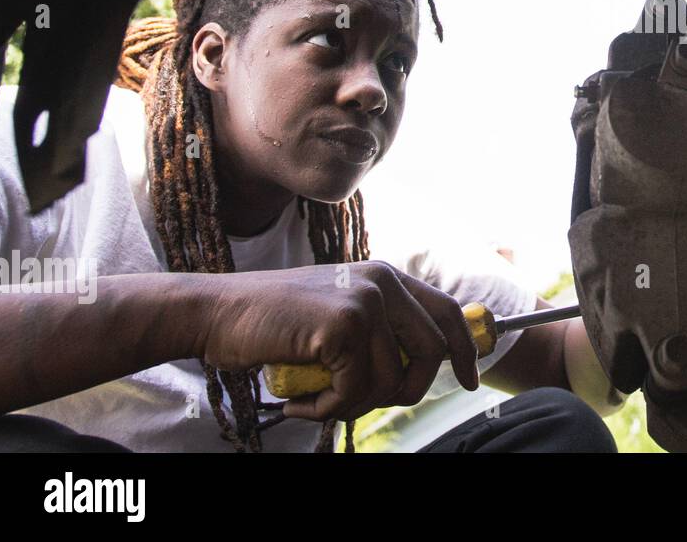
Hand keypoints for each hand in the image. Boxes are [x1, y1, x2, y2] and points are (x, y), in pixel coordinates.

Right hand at [197, 261, 479, 421]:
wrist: (216, 314)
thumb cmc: (271, 324)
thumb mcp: (337, 315)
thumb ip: (378, 330)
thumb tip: (418, 367)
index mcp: (386, 277)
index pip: (448, 312)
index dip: (465, 350)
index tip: (470, 379)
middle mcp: (383, 282)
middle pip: (432, 352)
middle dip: (406, 391)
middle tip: (360, 403)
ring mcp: (366, 300)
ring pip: (391, 381)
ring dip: (353, 406)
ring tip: (316, 400)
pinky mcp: (344, 325)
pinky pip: (357, 391)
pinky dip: (328, 409)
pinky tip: (300, 401)